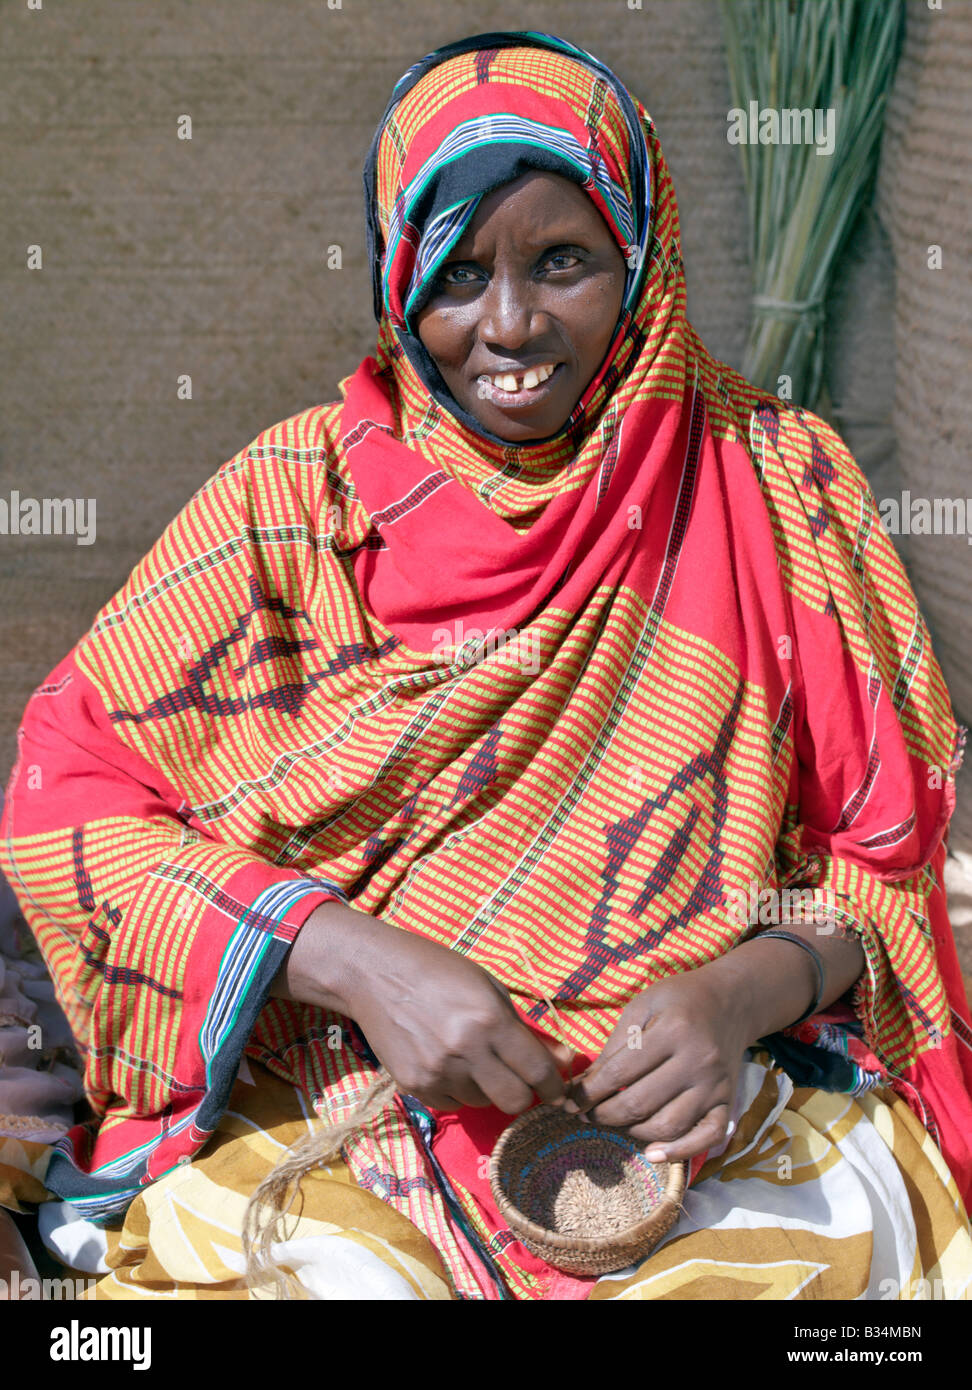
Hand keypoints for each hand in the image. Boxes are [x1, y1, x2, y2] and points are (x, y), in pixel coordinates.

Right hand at [282, 902, 568, 1114]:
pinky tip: (448, 1064)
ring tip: (473, 1060)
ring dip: (487, 1089)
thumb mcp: (489, 988)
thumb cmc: (438, 970)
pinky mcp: (414, 1085)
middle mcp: (466, 1050)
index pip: (537, 1070)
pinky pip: (452, 1104)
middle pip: (514, 1101)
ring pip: (482, 1103)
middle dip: (523, 1093)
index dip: (554, 1084)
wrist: (374, 974)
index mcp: (490, 1020)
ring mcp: (437, 1072)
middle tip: (518, 1078)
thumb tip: (563, 1060)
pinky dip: (458, 1091)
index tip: (556, 1087)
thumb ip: (526, 1029)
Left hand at [567, 965, 751, 1161]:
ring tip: (614, 1122)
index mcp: (672, 1031)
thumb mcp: (642, 1006)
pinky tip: (653, 1154)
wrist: (731, 1000)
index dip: (589, 1092)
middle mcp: (697, 1061)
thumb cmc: (679, 999)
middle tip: (586, 1115)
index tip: (569, 1102)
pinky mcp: (728, 1101)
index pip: (620, 1072)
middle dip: (604, 1115)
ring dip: (632, 1132)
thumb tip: (583, 1086)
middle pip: (641, 1104)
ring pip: (668, 1126)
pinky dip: (679, 1152)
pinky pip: (707, 1137)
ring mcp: (715, 1085)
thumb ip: (614, 1045)